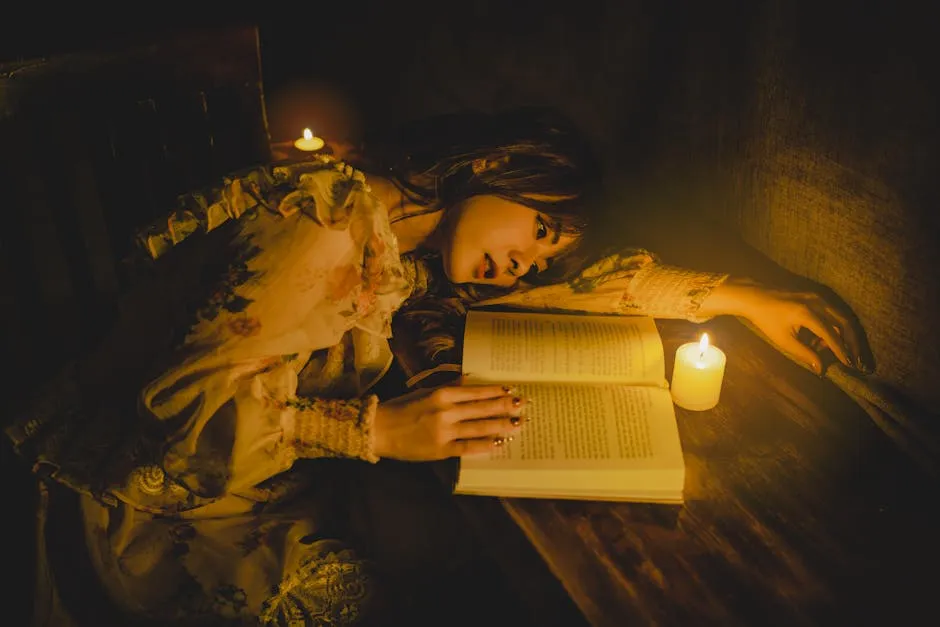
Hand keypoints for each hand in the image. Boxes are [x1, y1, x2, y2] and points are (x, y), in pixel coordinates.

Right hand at [373, 381, 526, 460]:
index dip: (495, 391)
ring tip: (518, 424)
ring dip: (501, 425)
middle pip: (482, 408)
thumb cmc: (401, 408)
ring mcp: (445, 431)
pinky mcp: (441, 450)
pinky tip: (499, 444)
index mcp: (441, 394)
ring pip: (480, 427)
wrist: (379, 430)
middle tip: (523, 405)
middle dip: (505, 407)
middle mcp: (446, 411)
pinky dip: (485, 445)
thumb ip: (448, 386)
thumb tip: (469, 379)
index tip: (511, 390)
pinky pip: (469, 448)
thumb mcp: (424, 391)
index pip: (475, 391)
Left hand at [708, 279, 870, 374]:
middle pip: (844, 323)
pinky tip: (826, 340)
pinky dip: (834, 326)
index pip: (831, 335)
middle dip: (852, 342)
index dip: (841, 351)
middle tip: (857, 359)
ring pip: (840, 317)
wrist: (756, 297)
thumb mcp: (784, 340)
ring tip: (841, 352)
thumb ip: (804, 353)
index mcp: (807, 314)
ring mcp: (818, 296)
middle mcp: (817, 302)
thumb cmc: (766, 320)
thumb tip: (821, 369)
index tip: (849, 364)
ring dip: (843, 335)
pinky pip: (832, 311)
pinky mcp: (816, 295)